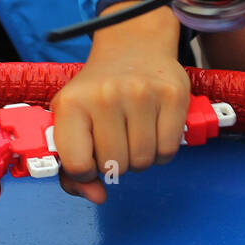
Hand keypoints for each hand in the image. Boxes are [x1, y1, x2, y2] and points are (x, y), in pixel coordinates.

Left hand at [51, 6, 189, 203]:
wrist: (132, 46)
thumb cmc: (96, 93)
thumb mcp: (71, 122)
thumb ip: (71, 168)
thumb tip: (97, 197)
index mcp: (72, 103)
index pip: (77, 165)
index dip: (84, 173)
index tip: (88, 160)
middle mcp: (106, 96)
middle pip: (114, 166)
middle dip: (114, 164)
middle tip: (114, 140)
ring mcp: (142, 94)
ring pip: (143, 162)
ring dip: (139, 159)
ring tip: (132, 135)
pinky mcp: (173, 95)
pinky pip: (168, 152)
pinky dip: (161, 152)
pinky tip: (152, 132)